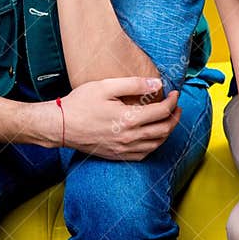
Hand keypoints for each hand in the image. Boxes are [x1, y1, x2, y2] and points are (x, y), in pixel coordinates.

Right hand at [59, 76, 181, 160]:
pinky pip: (144, 154)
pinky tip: (153, 137)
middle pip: (164, 130)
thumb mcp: (106, 86)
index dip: (173, 101)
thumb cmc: (80, 104)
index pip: (162, 112)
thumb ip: (134, 84)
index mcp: (129, 119)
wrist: (61, 126)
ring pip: (156, 144)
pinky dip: (154, 145)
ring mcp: (124, 149)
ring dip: (167, 132)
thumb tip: (157, 83)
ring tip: (168, 120)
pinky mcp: (118, 155)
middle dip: (175, 117)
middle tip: (177, 107)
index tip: (175, 93)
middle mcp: (130, 137)